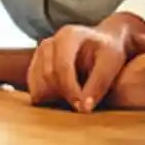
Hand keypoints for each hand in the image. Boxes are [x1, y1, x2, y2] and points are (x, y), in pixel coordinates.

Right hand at [28, 14, 144, 112]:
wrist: (103, 41)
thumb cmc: (109, 51)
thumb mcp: (111, 64)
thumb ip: (98, 84)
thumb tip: (84, 108)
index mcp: (68, 35)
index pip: (62, 66)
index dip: (70, 89)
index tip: (82, 108)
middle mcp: (49, 42)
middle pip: (48, 74)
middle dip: (62, 94)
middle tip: (80, 108)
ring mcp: (39, 52)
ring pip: (36, 81)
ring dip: (51, 97)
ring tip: (72, 101)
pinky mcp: (36, 63)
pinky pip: (33, 85)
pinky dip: (45, 96)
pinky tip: (62, 98)